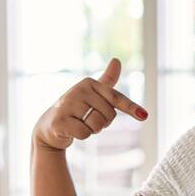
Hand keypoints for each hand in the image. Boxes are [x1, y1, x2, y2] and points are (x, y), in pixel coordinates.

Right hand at [33, 57, 147, 151]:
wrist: (50, 124)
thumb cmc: (77, 108)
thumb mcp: (92, 93)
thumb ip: (107, 80)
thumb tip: (117, 60)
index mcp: (89, 83)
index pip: (115, 98)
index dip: (131, 108)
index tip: (144, 116)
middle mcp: (79, 90)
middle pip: (108, 115)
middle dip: (102, 122)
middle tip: (88, 118)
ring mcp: (68, 105)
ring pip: (97, 124)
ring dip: (92, 129)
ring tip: (81, 123)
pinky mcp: (61, 120)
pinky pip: (85, 133)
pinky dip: (82, 135)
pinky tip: (72, 129)